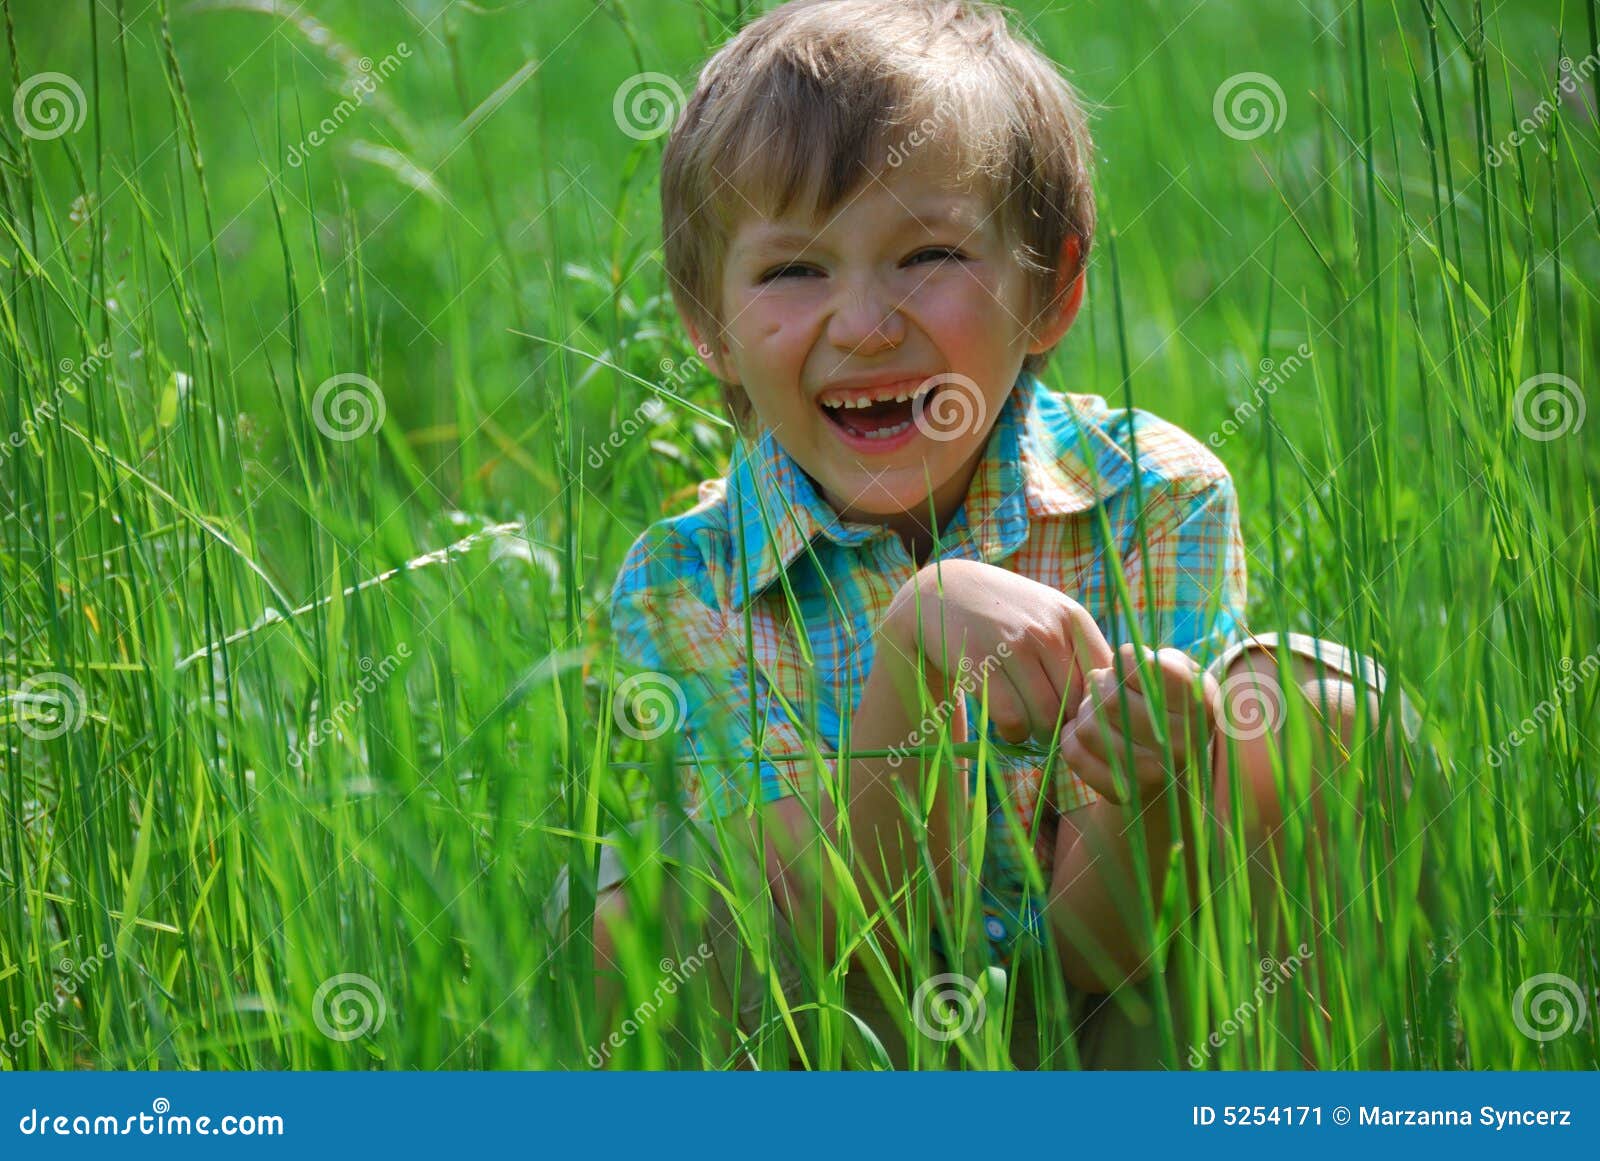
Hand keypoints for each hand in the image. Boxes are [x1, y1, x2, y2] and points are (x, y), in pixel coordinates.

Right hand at [880, 559, 1113, 745]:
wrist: (942, 592)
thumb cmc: (1005, 611)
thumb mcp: (1048, 613)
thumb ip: (1081, 649)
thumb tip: (1117, 700)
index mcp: (1072, 617)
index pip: (1107, 679)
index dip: (1099, 708)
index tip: (1083, 717)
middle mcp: (1046, 629)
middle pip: (1077, 704)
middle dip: (1068, 727)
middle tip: (1055, 730)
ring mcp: (1012, 646)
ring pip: (1046, 717)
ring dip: (1040, 734)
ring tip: (1031, 726)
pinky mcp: (980, 665)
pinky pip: (1011, 719)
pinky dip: (1013, 732)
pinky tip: (1008, 722)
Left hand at [1058, 644, 1218, 803]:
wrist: (1170, 777)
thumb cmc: (1168, 711)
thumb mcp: (1179, 678)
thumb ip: (1159, 660)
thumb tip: (1124, 660)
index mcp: (1200, 705)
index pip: (1146, 668)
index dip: (1126, 661)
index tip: (1128, 669)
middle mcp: (1183, 743)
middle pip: (1110, 698)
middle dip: (1100, 686)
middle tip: (1108, 690)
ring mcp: (1153, 773)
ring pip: (1089, 727)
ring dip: (1085, 713)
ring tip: (1099, 713)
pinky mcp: (1124, 793)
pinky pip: (1075, 753)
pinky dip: (1072, 737)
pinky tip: (1089, 736)